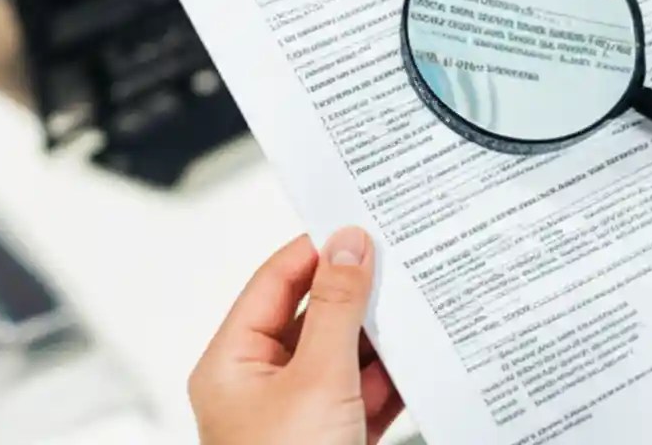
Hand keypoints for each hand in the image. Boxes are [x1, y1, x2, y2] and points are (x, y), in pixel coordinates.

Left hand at [188, 227, 402, 444]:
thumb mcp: (317, 380)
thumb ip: (336, 309)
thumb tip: (347, 247)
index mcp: (232, 364)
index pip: (274, 283)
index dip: (316, 250)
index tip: (357, 228)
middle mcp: (261, 385)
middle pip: (314, 317)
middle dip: (357, 294)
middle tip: (396, 263)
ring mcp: (300, 412)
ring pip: (344, 355)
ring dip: (379, 336)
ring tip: (415, 306)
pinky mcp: (334, 435)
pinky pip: (364, 391)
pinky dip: (392, 376)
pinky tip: (419, 356)